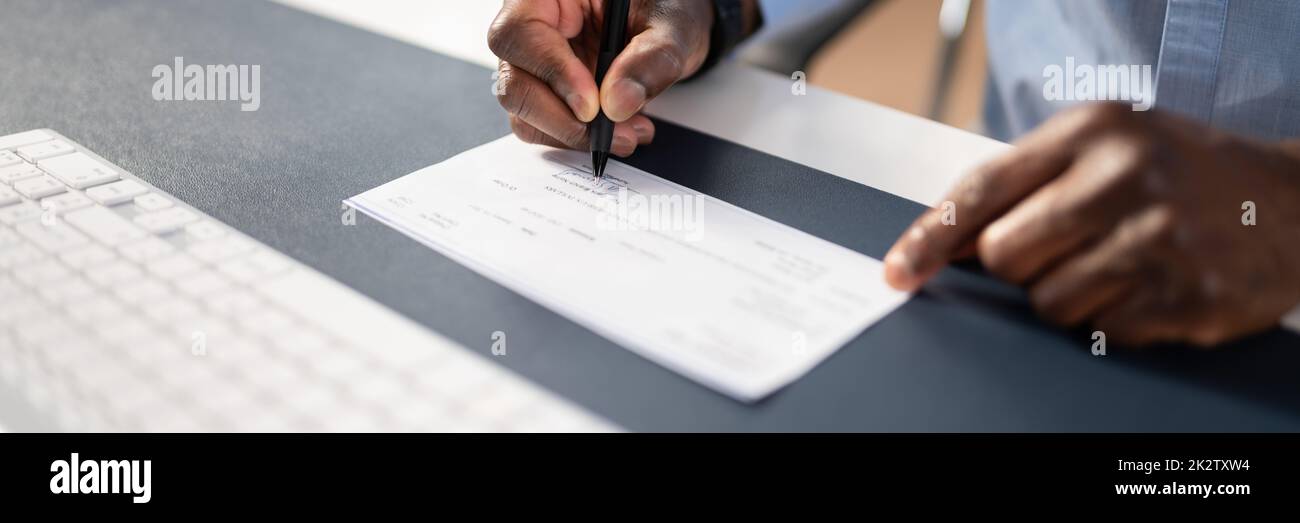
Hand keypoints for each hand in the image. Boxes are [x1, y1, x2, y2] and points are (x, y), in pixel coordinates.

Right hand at [488, 0, 714, 156]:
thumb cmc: (666, 10)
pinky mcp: (547, 91)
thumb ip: (651, 59)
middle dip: (562, 119)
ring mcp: (535, 62)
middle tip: (608, 133)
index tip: (591, 105)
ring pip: (524, 110)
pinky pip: (543, 126)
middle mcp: (533, 25)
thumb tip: (617, 103)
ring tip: (627, 133)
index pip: (521, 33)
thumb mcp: (672, 26)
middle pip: (514, 79)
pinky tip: (619, 131)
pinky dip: (579, 138)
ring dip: (573, 134)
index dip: (551, 71)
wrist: (671, 27)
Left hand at [883, 102, 1299, 346]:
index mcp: (1090, 131)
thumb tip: (942, 245)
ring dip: (1069, 297)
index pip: (981, 190)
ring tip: (1117, 263)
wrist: (1292, 200)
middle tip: (1067, 247)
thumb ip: (1024, 185)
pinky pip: (1102, 331)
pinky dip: (1115, 319)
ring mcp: (1158, 238)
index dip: (929, 237)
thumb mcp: (1103, 149)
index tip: (898, 271)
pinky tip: (1150, 285)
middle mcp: (1123, 177)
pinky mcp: (1186, 294)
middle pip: (1005, 256)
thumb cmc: (1178, 172)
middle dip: (1020, 266)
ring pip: (1048, 303)